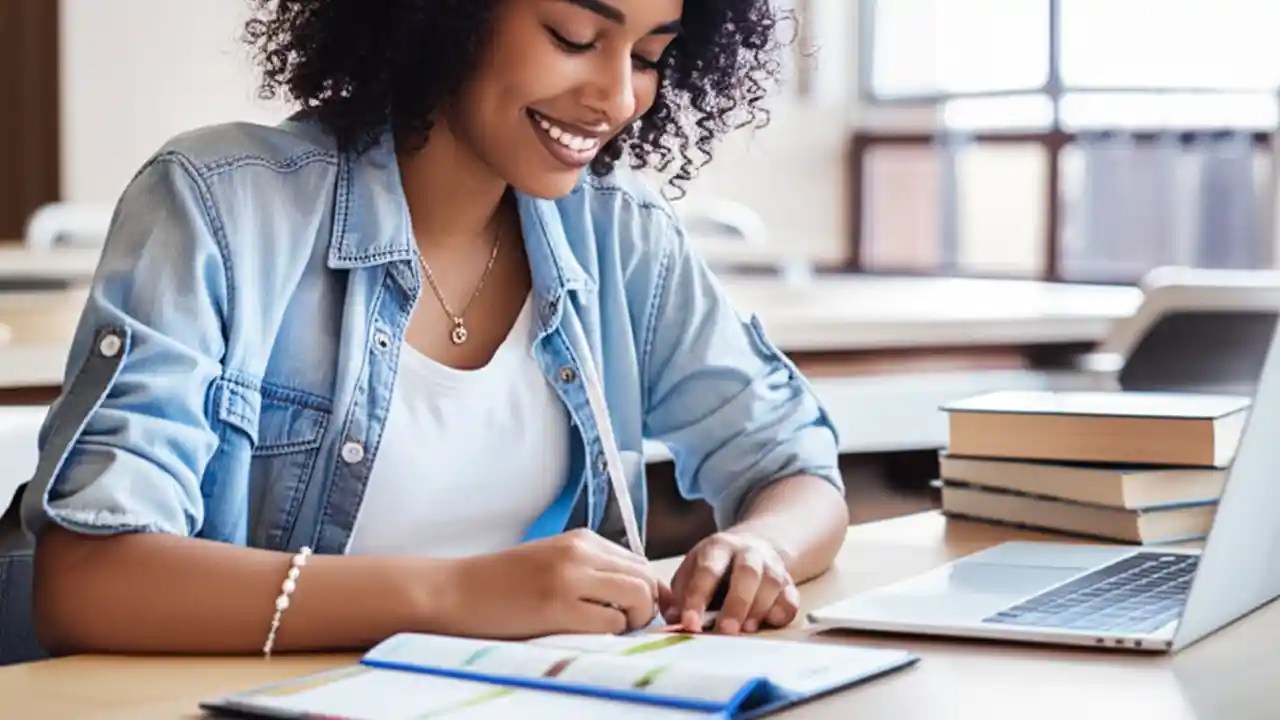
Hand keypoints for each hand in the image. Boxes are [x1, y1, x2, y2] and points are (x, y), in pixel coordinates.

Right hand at [446, 529, 669, 637]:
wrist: (456, 591)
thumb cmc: (503, 584)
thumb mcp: (552, 562)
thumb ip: (590, 570)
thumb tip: (637, 593)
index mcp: (581, 539)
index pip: (640, 563)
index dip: (647, 592)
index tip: (634, 613)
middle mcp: (580, 551)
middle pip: (645, 577)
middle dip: (646, 607)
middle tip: (625, 626)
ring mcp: (569, 576)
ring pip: (637, 596)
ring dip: (634, 620)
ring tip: (610, 630)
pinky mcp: (557, 605)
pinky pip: (611, 622)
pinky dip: (611, 633)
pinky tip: (588, 634)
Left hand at [666, 532, 799, 634]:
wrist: (750, 549)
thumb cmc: (713, 569)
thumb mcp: (691, 572)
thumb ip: (681, 596)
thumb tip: (674, 620)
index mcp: (719, 547)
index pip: (707, 570)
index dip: (697, 597)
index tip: (689, 623)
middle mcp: (748, 552)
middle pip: (747, 573)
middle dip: (736, 604)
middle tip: (724, 631)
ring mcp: (772, 566)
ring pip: (772, 584)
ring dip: (758, 609)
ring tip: (745, 630)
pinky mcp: (788, 584)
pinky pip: (791, 599)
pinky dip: (782, 613)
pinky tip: (768, 623)